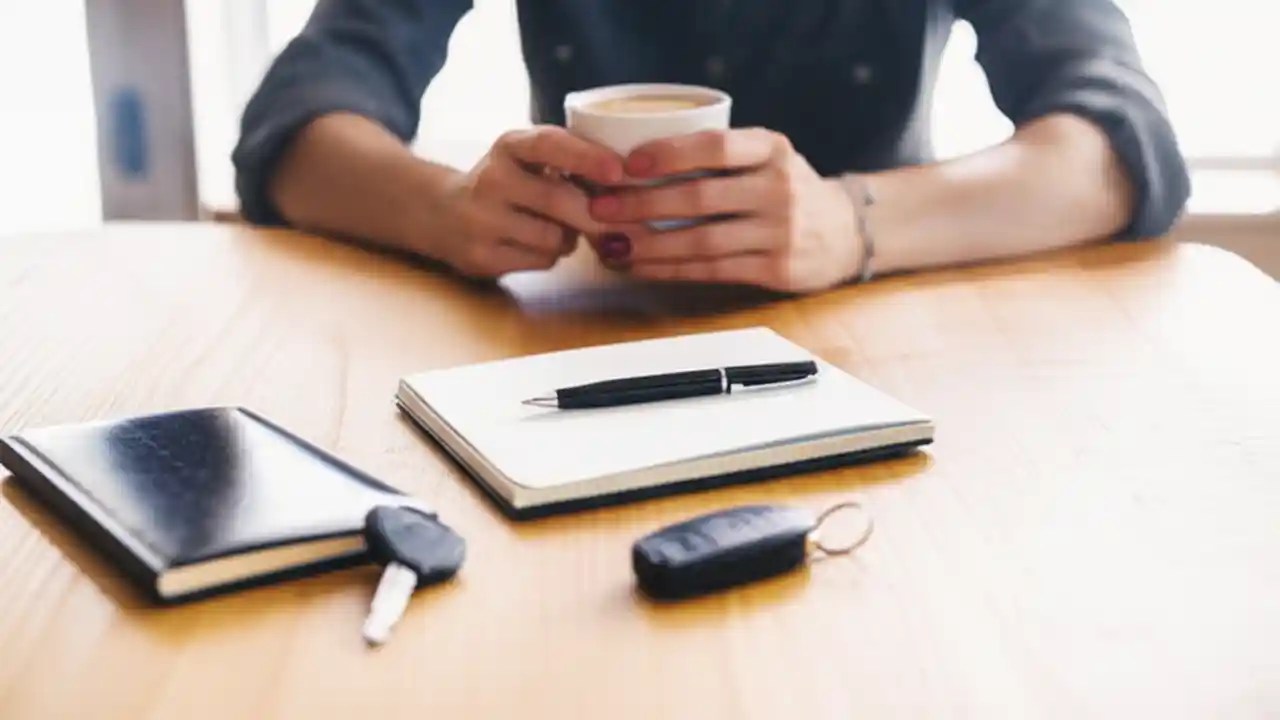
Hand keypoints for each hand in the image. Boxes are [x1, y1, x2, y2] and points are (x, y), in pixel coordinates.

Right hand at [431, 126, 622, 278]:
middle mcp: (491, 179)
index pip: (548, 144)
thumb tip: (631, 187)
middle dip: (596, 214)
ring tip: (560, 227)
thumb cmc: (507, 182)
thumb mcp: (528, 158)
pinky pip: (541, 261)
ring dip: (570, 237)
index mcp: (508, 146)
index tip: (619, 171)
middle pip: (558, 200)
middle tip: (622, 221)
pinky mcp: (481, 257)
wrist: (441, 212)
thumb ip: (570, 162)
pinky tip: (537, 244)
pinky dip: (551, 256)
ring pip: (555, 238)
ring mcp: (482, 220)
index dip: (586, 156)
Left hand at [587, 129, 862, 292]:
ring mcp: (782, 231)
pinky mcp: (777, 269)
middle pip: (700, 198)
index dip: (668, 153)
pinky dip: (670, 269)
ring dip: (649, 244)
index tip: (627, 163)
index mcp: (772, 148)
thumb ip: (719, 155)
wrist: (846, 231)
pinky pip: (712, 270)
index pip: (716, 146)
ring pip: (701, 241)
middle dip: (642, 204)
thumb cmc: (784, 189)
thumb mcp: (765, 157)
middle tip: (601, 208)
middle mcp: (780, 187)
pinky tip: (641, 266)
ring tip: (610, 244)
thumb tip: (630, 161)